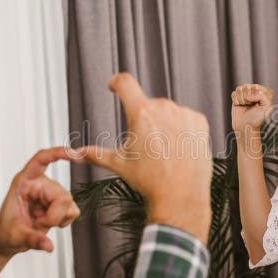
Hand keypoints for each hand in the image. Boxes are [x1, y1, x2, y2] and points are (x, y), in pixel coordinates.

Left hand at [0, 147, 82, 277]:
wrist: (6, 239)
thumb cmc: (5, 231)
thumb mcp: (15, 236)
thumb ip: (33, 239)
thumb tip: (48, 245)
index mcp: (24, 182)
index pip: (41, 160)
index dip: (58, 153)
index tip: (73, 153)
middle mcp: (39, 184)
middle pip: (61, 194)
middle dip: (54, 215)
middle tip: (39, 224)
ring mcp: (50, 193)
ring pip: (69, 203)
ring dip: (58, 219)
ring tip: (40, 223)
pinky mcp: (59, 204)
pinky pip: (73, 211)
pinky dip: (64, 221)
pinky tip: (50, 223)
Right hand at [76, 73, 212, 242]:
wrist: (180, 195)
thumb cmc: (150, 180)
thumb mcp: (119, 164)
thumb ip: (96, 153)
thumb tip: (77, 153)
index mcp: (141, 113)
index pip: (125, 82)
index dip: (116, 82)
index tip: (114, 86)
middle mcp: (164, 108)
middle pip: (148, 104)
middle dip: (144, 119)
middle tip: (147, 146)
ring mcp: (184, 114)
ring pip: (168, 112)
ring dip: (164, 124)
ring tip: (165, 151)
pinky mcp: (200, 122)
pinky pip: (186, 118)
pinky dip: (182, 129)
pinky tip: (179, 148)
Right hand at [231, 83, 273, 133]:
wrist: (245, 126)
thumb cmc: (257, 118)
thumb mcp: (267, 106)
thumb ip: (263, 96)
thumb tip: (248, 96)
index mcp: (264, 92)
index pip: (257, 87)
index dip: (256, 96)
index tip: (258, 104)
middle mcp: (255, 90)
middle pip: (248, 87)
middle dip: (248, 98)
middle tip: (251, 106)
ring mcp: (245, 93)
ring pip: (240, 89)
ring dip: (242, 100)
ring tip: (245, 105)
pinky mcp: (236, 96)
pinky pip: (234, 93)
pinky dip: (236, 101)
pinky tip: (240, 105)